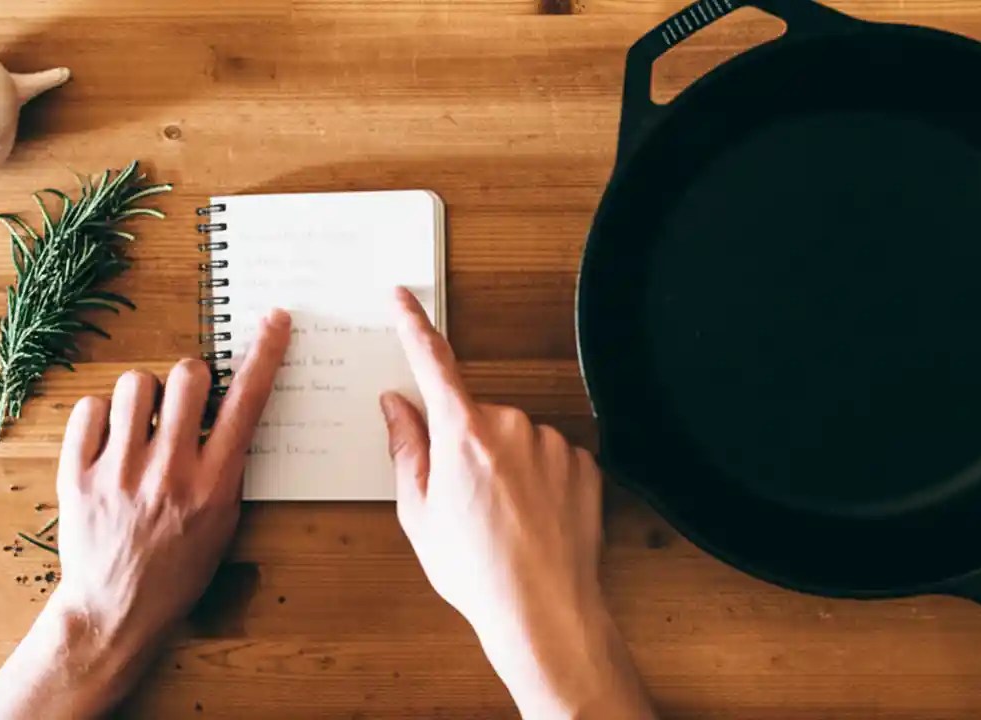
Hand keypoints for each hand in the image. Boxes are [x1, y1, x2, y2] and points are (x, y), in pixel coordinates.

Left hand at [0, 309, 290, 719]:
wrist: (117, 611)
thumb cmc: (178, 569)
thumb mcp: (225, 522)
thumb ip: (229, 465)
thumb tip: (231, 409)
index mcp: (214, 483)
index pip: (247, 403)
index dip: (265, 354)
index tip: (274, 321)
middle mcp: (169, 472)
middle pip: (188, 377)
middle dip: (192, 377)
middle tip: (185, 401)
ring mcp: (119, 472)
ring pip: (136, 385)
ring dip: (145, 395)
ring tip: (142, 424)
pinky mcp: (77, 476)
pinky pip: (89, 409)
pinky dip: (100, 415)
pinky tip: (109, 439)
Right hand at [381, 288, 655, 719]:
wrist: (543, 611)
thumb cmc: (476, 570)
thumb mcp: (419, 513)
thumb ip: (406, 447)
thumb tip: (396, 405)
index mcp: (462, 434)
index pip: (432, 362)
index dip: (414, 326)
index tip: (403, 298)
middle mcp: (511, 426)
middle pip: (474, 416)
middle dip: (465, 446)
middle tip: (463, 502)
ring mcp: (553, 443)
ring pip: (515, 438)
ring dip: (504, 465)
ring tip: (502, 520)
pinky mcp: (584, 463)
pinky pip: (550, 456)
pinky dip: (538, 479)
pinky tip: (532, 518)